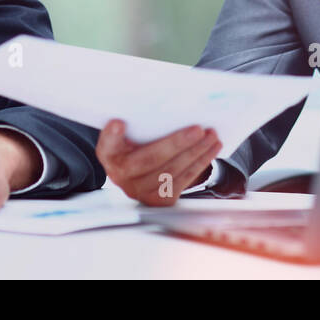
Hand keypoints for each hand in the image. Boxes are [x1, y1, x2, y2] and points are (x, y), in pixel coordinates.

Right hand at [97, 120, 221, 205]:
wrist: (136, 176)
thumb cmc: (131, 148)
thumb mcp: (122, 137)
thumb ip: (125, 127)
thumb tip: (126, 119)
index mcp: (110, 155)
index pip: (108, 144)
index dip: (112, 136)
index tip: (118, 123)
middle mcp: (122, 176)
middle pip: (152, 159)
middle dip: (178, 144)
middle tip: (198, 130)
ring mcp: (141, 192)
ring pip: (173, 171)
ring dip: (197, 153)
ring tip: (211, 136)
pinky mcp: (160, 200)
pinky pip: (183, 180)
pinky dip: (200, 163)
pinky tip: (210, 150)